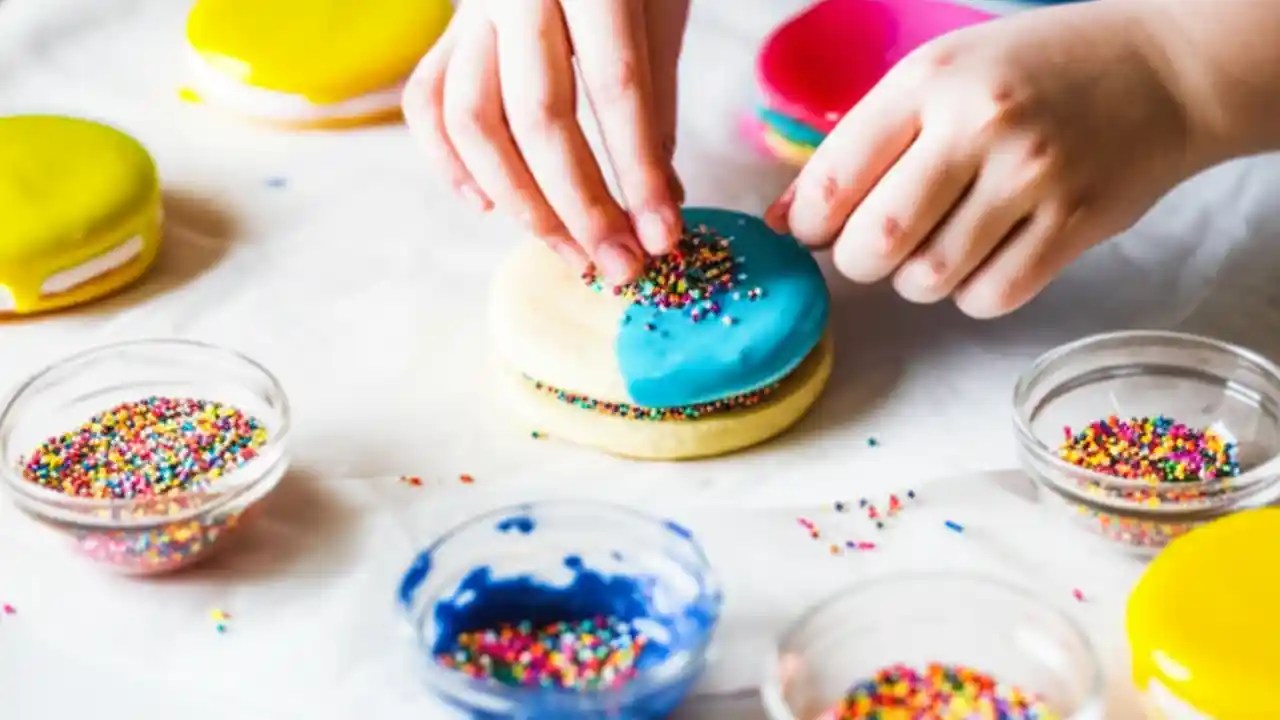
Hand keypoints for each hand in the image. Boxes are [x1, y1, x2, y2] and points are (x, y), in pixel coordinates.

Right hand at [402, 0, 689, 282]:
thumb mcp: (658, 6)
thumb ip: (653, 95)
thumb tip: (659, 198)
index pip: (617, 89)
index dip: (640, 172)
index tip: (664, 237)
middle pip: (538, 118)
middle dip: (583, 207)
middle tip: (619, 267)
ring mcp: (471, 13)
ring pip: (473, 120)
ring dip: (521, 201)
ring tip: (568, 251)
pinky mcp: (446, 32)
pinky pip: (427, 103)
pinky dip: (450, 163)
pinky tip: (489, 207)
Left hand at [766, 3, 1199, 317]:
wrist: (1163, 69)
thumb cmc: (1031, 73)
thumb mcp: (940, 77)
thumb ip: (863, 143)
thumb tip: (783, 221)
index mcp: (930, 81)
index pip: (836, 177)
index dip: (809, 222)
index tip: (812, 231)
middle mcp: (979, 125)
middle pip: (875, 242)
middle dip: (855, 262)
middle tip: (868, 251)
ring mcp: (1033, 177)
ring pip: (929, 279)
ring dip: (914, 282)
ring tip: (931, 250)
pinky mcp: (1076, 224)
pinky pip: (990, 297)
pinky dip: (969, 295)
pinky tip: (980, 261)